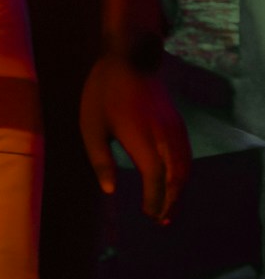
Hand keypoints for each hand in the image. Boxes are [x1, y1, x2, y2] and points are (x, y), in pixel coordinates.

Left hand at [80, 53, 187, 223]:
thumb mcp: (91, 125)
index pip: (155, 178)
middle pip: (175, 177)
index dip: (154, 199)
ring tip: (169, 209)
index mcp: (141, 137)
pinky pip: (186, 155)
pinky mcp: (177, 123)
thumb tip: (110, 190)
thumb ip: (100, 159)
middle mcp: (163, 135)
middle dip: (169, 201)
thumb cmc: (104, 91)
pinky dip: (183, 174)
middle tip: (160, 220)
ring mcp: (174, 128)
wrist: (130, 57)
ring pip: (184, 167)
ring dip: (179, 191)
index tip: (148, 214)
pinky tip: (174, 183)